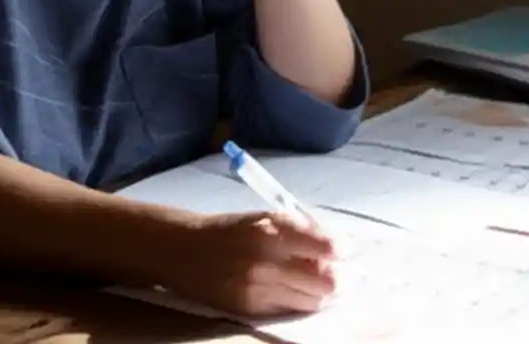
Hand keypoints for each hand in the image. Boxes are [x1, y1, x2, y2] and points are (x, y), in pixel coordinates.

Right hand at [162, 211, 336, 316]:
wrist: (183, 249)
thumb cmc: (232, 229)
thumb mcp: (267, 219)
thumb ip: (302, 233)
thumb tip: (339, 250)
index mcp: (275, 228)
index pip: (329, 247)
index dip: (344, 251)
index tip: (345, 251)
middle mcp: (268, 259)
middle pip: (328, 282)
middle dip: (339, 277)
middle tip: (337, 271)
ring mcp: (258, 287)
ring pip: (313, 300)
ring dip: (321, 292)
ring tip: (313, 280)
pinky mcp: (250, 308)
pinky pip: (290, 309)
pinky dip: (298, 300)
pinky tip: (289, 288)